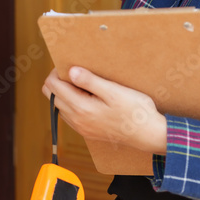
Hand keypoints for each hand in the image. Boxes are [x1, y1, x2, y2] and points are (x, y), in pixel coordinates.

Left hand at [43, 67, 166, 154]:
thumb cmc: (135, 111)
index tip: (71, 64)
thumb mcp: (114, 91)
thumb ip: (90, 81)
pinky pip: (69, 115)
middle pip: (52, 96)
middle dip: (59, 81)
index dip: (57, 72)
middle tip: (78, 72)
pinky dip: (72, 103)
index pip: (52, 87)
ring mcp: (81, 127)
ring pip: (59, 106)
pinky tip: (89, 97)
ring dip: (65, 93)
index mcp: (81, 108)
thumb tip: (71, 71)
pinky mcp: (87, 131)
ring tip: (85, 84)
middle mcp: (76, 120)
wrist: (147, 134)